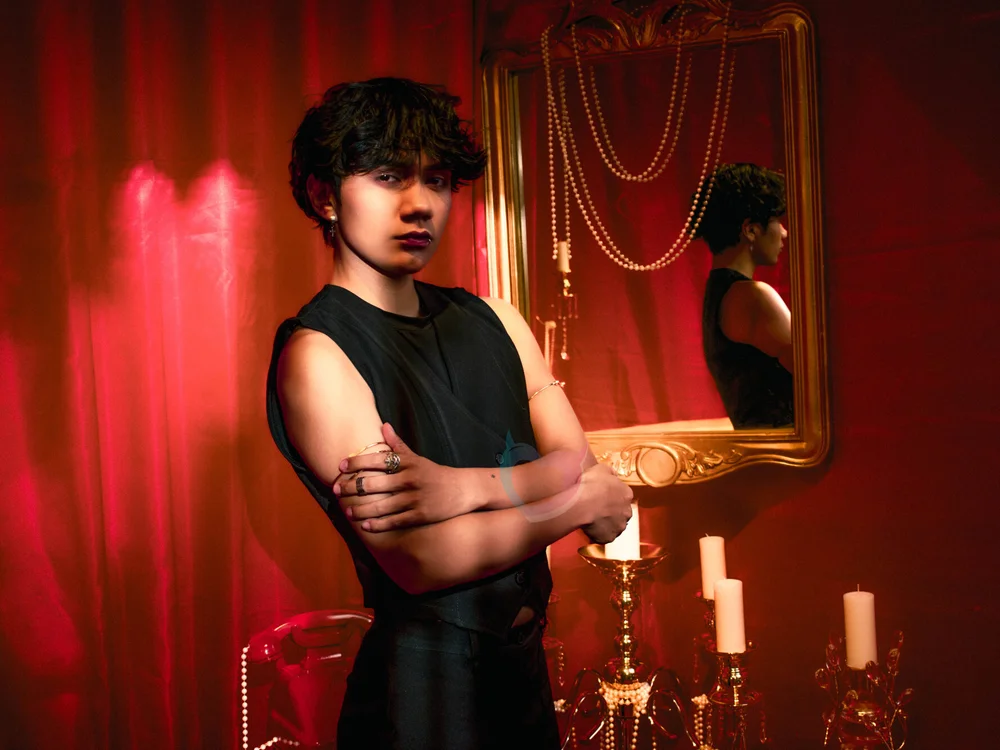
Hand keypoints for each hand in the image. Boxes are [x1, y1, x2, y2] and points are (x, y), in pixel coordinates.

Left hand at [333, 423, 475, 531]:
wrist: (462, 490)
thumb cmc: (434, 473)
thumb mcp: (417, 457)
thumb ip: (398, 444)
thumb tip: (383, 425)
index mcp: (407, 463)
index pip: (377, 460)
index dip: (357, 463)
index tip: (341, 467)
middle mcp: (409, 479)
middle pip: (373, 484)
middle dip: (351, 487)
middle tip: (336, 490)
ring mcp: (414, 498)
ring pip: (380, 505)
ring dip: (360, 509)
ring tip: (347, 511)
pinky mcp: (419, 515)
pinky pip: (394, 521)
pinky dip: (378, 524)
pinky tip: (364, 525)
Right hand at [576, 463, 633, 543]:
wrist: (582, 504)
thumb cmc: (592, 484)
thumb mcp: (601, 468)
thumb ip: (610, 472)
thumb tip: (613, 475)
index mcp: (627, 494)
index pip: (623, 496)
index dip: (612, 496)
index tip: (602, 496)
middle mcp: (627, 512)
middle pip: (621, 512)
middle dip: (613, 512)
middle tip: (598, 509)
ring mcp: (619, 527)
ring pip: (615, 526)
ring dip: (607, 524)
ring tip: (593, 520)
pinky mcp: (609, 538)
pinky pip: (604, 536)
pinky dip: (599, 534)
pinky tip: (590, 528)